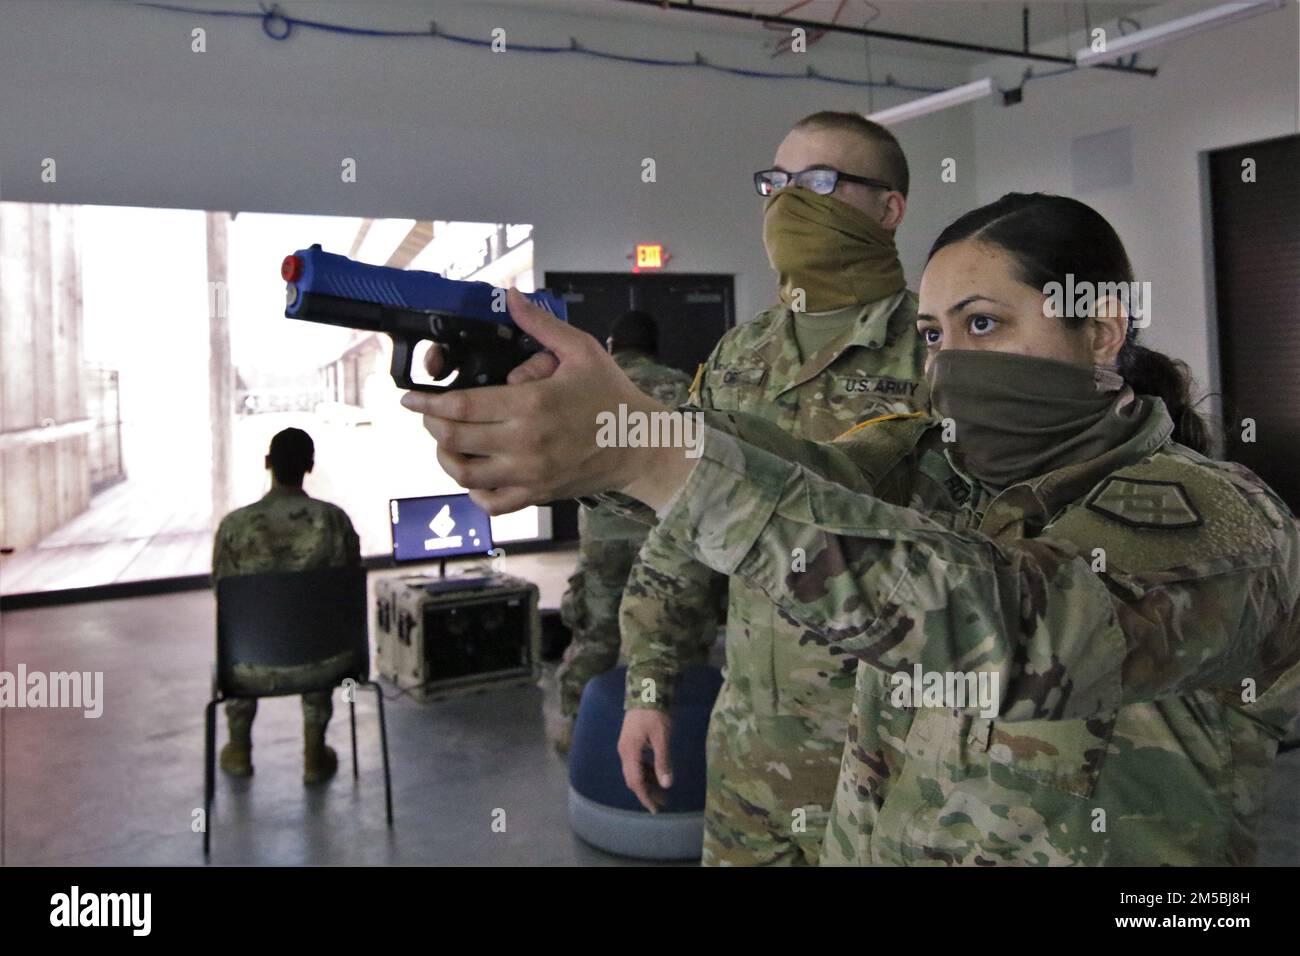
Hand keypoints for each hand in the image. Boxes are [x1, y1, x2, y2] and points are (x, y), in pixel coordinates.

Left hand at [400, 289, 698, 513]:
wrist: (640, 445)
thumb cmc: (612, 396)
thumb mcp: (581, 351)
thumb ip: (541, 326)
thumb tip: (512, 297)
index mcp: (531, 404)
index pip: (461, 407)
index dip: (427, 403)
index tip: (411, 399)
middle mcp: (525, 443)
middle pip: (454, 440)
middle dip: (432, 426)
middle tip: (430, 416)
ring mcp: (529, 474)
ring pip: (465, 474)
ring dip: (446, 458)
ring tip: (447, 443)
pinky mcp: (537, 495)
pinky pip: (491, 503)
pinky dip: (474, 491)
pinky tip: (475, 474)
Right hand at [618, 709, 673, 812]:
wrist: (645, 691)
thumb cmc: (655, 713)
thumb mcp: (662, 738)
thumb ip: (663, 761)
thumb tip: (667, 784)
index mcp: (630, 752)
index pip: (635, 782)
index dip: (645, 797)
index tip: (655, 809)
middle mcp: (624, 752)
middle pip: (633, 779)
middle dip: (647, 792)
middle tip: (663, 802)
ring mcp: (626, 747)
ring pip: (634, 771)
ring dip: (647, 782)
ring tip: (662, 791)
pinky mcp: (630, 742)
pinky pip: (636, 763)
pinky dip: (646, 771)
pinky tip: (657, 774)